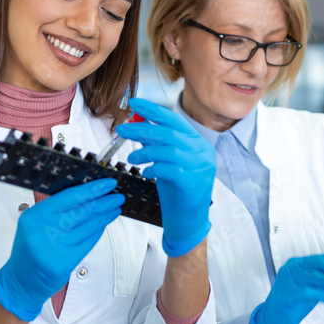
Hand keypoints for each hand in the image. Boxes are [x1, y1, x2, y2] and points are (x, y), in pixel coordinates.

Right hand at [0, 178, 122, 320]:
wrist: (21, 281)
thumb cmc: (30, 251)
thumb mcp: (34, 225)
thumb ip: (55, 211)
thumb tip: (87, 196)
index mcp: (35, 215)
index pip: (69, 196)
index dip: (92, 189)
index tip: (107, 184)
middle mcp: (43, 229)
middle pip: (81, 210)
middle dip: (104, 202)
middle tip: (116, 197)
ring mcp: (53, 246)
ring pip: (88, 226)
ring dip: (105, 216)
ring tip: (114, 209)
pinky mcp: (63, 262)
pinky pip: (87, 242)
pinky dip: (98, 232)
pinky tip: (104, 225)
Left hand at [115, 98, 215, 256]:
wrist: (190, 220)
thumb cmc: (178, 190)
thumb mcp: (167, 162)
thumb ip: (156, 143)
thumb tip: (137, 123)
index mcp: (196, 142)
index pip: (173, 119)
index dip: (153, 109)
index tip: (134, 103)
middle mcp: (201, 151)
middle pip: (168, 132)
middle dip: (142, 129)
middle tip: (121, 129)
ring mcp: (200, 166)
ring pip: (168, 150)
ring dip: (145, 152)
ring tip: (132, 158)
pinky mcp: (194, 182)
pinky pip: (170, 169)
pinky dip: (154, 168)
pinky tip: (146, 173)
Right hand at [249, 255, 323, 323]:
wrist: (274, 318)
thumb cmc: (294, 301)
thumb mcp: (312, 287)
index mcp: (297, 264)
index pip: (319, 258)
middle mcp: (291, 268)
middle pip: (316, 262)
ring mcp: (287, 280)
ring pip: (313, 276)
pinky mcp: (287, 294)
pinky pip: (307, 292)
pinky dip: (322, 295)